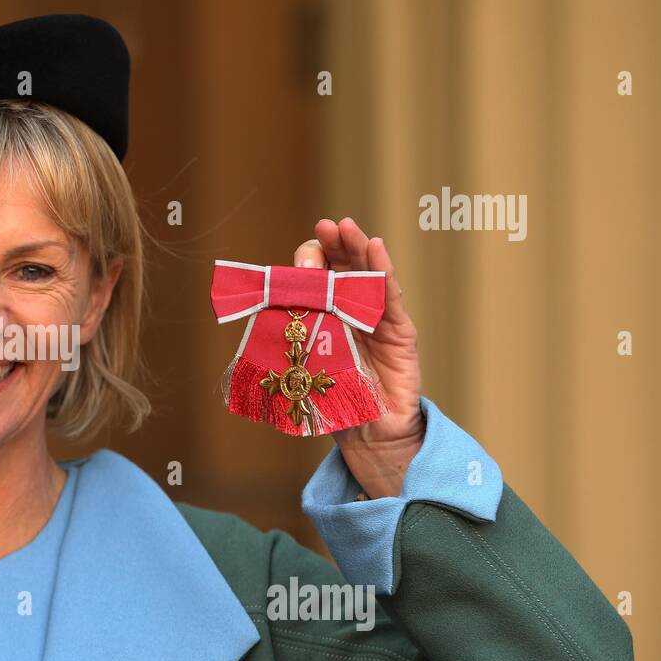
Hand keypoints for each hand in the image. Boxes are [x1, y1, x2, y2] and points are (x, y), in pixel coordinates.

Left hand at [294, 218, 422, 498]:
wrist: (367, 432)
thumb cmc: (331, 396)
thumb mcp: (301, 362)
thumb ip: (288, 332)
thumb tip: (261, 305)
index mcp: (323, 310)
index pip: (316, 274)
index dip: (307, 263)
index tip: (297, 264)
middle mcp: (351, 306)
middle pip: (343, 264)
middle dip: (332, 244)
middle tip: (325, 227)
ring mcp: (377, 315)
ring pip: (366, 272)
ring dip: (355, 247)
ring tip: (346, 228)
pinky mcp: (399, 330)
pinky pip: (390, 296)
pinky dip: (383, 271)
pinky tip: (376, 249)